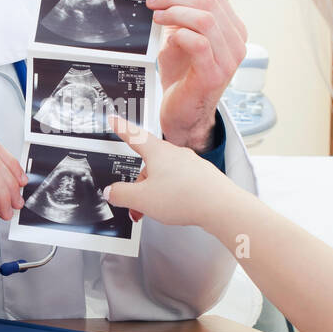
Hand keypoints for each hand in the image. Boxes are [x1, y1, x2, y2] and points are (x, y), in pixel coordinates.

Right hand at [103, 115, 235, 228]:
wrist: (220, 206)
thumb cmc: (185, 197)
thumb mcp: (141, 199)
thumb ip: (122, 194)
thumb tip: (112, 191)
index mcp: (157, 152)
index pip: (134, 136)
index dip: (121, 128)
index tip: (114, 120)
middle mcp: (175, 153)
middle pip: (149, 164)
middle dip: (139, 183)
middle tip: (134, 202)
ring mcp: (190, 164)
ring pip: (164, 175)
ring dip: (155, 192)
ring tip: (154, 211)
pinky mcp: (202, 176)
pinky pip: (180, 183)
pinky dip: (172, 194)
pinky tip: (174, 208)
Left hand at [147, 0, 246, 150]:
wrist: (182, 112)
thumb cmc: (183, 76)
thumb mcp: (180, 38)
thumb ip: (179, 15)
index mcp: (232, 29)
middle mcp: (236, 43)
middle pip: (209, 2)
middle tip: (154, 1)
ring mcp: (228, 60)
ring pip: (205, 19)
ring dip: (175, 12)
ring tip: (157, 17)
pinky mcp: (214, 75)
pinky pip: (198, 43)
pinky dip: (179, 35)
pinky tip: (168, 39)